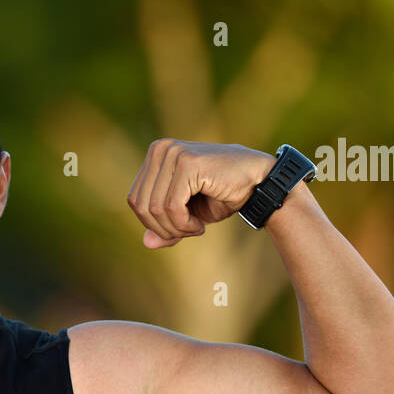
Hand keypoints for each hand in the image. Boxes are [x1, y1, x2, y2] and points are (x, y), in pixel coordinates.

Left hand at [127, 139, 275, 247]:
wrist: (259, 184)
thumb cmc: (222, 196)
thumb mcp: (186, 216)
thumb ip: (164, 227)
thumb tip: (145, 243)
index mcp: (156, 155)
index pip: (135, 199)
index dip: (153, 224)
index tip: (178, 229)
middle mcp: (161, 149)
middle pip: (140, 205)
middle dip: (163, 228)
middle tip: (188, 232)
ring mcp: (174, 153)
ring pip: (155, 208)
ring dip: (175, 228)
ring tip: (195, 228)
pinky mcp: (187, 163)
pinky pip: (171, 207)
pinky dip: (184, 224)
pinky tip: (200, 226)